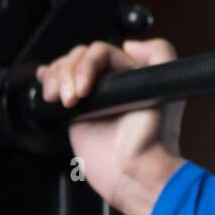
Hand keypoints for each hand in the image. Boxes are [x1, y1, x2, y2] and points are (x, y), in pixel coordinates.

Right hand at [36, 39, 186, 214]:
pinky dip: (48, 80)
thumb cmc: (154, 137)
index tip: (84, 87)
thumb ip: (160, 53)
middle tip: (73, 98)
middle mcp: (111, 83)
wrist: (135, 171)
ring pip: (64, 69)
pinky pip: (57, 88)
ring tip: (63, 101)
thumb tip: (129, 44)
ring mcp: (92, 98)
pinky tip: (47, 82)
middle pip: (78, 57)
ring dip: (56, 78)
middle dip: (68, 73)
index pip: (99, 51)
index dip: (86, 64)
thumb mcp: (168, 87)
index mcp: (130, 73)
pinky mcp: (76, 114)